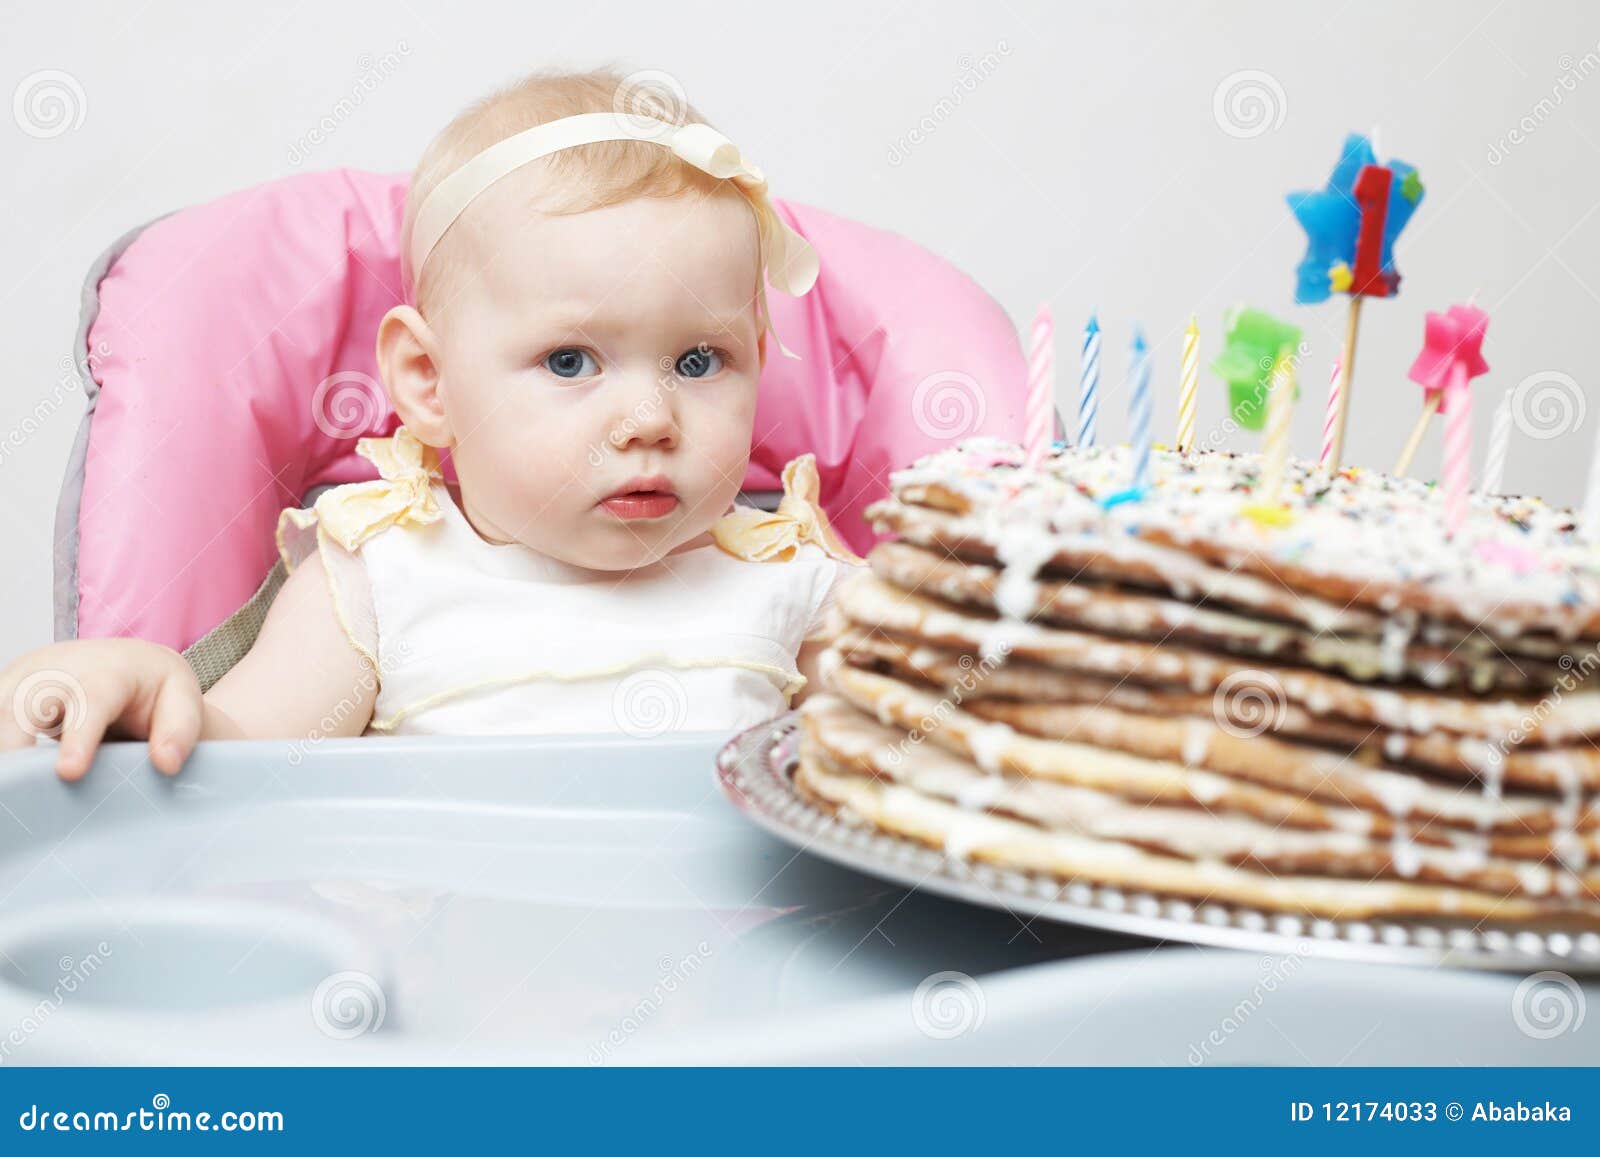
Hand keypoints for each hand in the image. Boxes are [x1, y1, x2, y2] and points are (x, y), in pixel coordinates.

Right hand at [0, 639, 203, 778]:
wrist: (130, 664)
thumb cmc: (156, 689)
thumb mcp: (182, 701)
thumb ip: (180, 730)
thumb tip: (166, 764)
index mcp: (108, 670)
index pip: (89, 701)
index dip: (78, 737)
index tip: (69, 773)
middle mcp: (58, 668)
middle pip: (22, 704)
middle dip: (15, 744)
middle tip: (17, 790)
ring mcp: (25, 678)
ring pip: (0, 710)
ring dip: (5, 746)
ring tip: (11, 789)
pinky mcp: (7, 693)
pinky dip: (3, 744)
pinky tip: (9, 777)